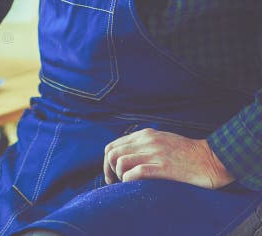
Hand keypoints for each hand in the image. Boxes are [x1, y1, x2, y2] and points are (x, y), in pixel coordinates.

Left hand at [103, 128, 233, 188]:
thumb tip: (125, 155)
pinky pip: (136, 172)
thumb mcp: (162, 140)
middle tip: (115, 182)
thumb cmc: (187, 153)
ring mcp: (155, 153)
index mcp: (145, 134)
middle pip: (112, 153)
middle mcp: (147, 141)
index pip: (113, 145)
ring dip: (119, 176)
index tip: (111, 175)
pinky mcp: (163, 167)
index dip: (107, 162)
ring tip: (126, 184)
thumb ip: (144, 144)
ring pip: (121, 162)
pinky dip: (129, 180)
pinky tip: (134, 184)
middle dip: (108, 170)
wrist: (212, 158)